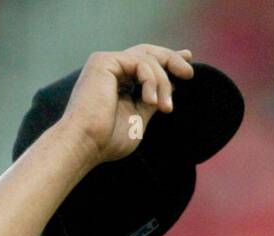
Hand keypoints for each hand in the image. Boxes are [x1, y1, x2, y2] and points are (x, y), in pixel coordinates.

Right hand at [60, 44, 194, 166]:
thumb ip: (151, 101)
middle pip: (148, 53)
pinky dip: (151, 80)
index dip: (167, 61)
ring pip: (147, 58)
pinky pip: (140, 63)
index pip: (146, 64)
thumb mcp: (138, 119)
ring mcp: (107, 63)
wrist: (84, 145)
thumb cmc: (106, 141)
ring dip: (162, 82)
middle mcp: (111, 68)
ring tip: (165, 107)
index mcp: (117, 81)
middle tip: (189, 73)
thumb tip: (170, 87)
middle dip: (171, 60)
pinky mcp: (104, 61)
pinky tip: (152, 101)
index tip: (187, 64)